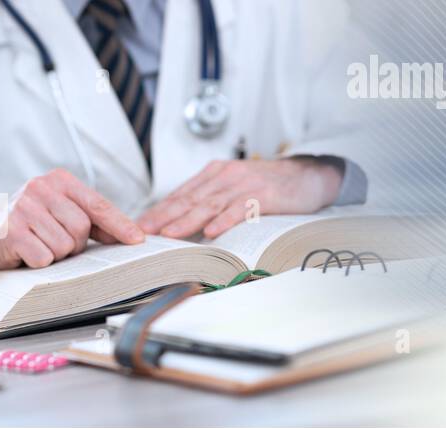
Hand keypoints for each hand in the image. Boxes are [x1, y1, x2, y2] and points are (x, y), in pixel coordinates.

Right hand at [0, 169, 144, 271]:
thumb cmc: (24, 226)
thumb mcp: (56, 213)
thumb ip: (88, 219)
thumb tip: (129, 235)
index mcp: (57, 180)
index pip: (96, 204)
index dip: (119, 224)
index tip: (137, 240)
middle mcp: (40, 188)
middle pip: (81, 229)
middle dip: (73, 245)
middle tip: (52, 244)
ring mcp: (24, 208)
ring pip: (64, 246)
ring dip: (54, 255)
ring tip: (36, 246)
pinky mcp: (11, 230)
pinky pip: (44, 257)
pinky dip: (37, 263)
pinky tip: (24, 253)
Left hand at [136, 158, 342, 239]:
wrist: (308, 175)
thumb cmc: (269, 186)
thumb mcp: (234, 188)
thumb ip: (210, 202)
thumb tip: (180, 225)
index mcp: (214, 174)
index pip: (180, 194)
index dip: (158, 211)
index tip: (137, 226)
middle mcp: (225, 176)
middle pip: (189, 198)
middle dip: (163, 216)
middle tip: (142, 232)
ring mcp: (244, 184)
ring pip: (210, 203)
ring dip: (187, 220)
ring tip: (168, 234)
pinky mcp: (264, 194)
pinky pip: (241, 208)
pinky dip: (225, 220)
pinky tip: (211, 231)